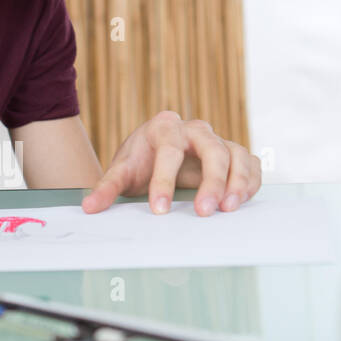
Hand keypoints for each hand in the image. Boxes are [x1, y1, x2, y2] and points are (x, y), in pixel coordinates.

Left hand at [81, 110, 261, 215]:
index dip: (164, 181)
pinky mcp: (233, 154)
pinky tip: (243, 201)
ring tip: (229, 209)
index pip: (168, 152)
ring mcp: (217, 140)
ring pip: (235, 154)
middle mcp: (194, 130)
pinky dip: (251, 181)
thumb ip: (107, 188)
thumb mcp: (121, 172)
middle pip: (211, 149)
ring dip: (236, 181)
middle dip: (210, 181)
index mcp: (164, 129)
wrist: (153, 156)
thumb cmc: (139, 162)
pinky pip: (249, 163)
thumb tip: (90, 207)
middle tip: (203, 212)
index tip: (159, 210)